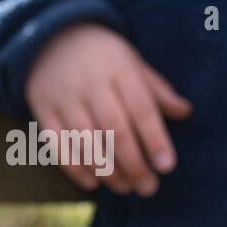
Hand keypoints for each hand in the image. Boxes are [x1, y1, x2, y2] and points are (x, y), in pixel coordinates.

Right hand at [25, 23, 192, 195]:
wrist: (50, 39)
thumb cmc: (102, 56)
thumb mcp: (132, 63)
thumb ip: (156, 90)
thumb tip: (185, 113)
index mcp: (120, 70)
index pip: (141, 109)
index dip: (155, 139)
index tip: (167, 166)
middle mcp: (91, 85)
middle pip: (114, 129)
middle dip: (133, 162)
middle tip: (147, 187)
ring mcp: (64, 99)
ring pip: (86, 140)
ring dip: (106, 169)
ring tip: (124, 188)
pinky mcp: (42, 111)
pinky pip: (57, 143)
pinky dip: (74, 166)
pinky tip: (91, 182)